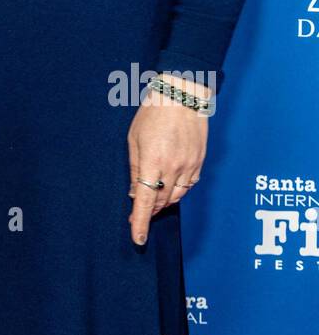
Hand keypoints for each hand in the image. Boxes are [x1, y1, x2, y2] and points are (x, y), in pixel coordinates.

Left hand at [127, 77, 208, 244]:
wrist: (182, 95)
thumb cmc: (152, 113)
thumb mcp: (134, 139)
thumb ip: (135, 169)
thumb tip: (135, 194)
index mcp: (153, 161)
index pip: (146, 201)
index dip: (141, 222)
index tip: (138, 239)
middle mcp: (174, 167)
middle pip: (161, 201)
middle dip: (150, 210)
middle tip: (137, 212)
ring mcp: (190, 165)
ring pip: (177, 196)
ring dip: (164, 201)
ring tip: (153, 199)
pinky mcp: (200, 162)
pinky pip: (189, 185)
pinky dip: (179, 190)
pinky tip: (170, 185)